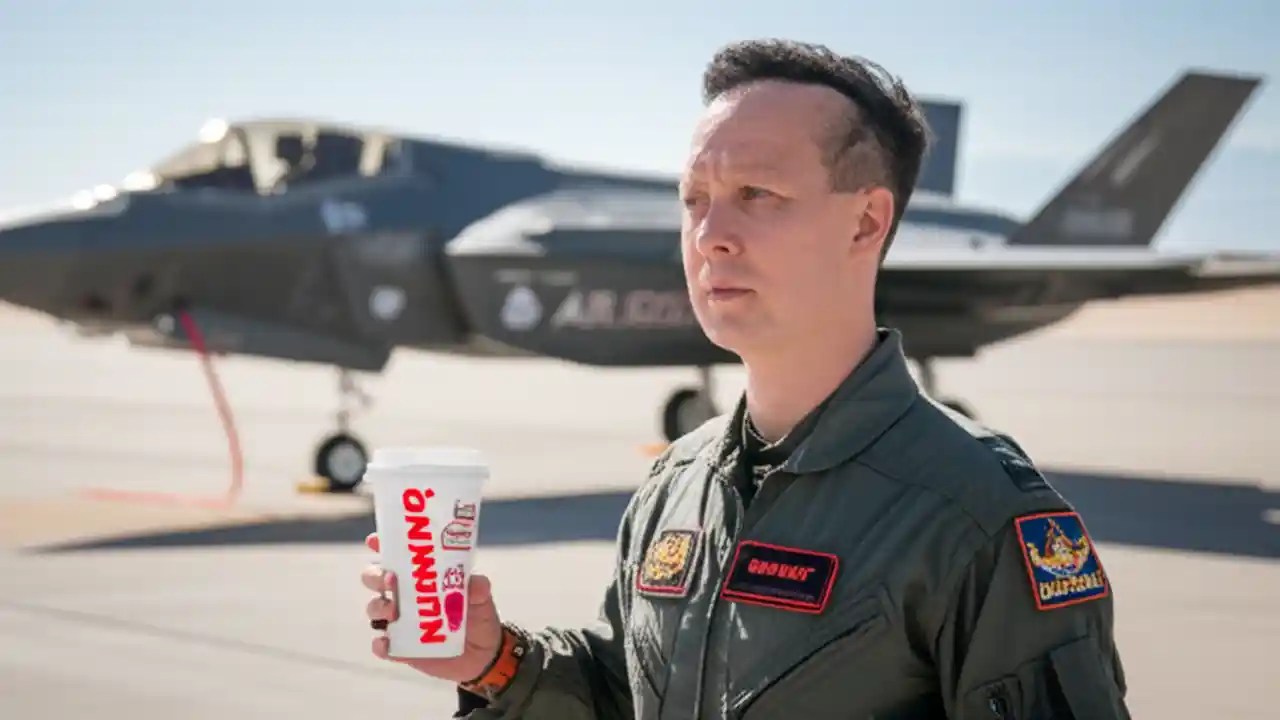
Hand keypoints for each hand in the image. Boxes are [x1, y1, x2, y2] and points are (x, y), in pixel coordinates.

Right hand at [362, 532, 503, 682]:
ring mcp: (399, 621)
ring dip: (379, 607)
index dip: (382, 545)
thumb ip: (479, 587)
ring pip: (374, 608)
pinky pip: (381, 646)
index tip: (375, 541)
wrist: (483, 652)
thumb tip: (475, 583)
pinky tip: (386, 643)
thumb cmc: (477, 614)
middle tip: (391, 579)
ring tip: (394, 611)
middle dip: (376, 576)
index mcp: (419, 575)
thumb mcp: (482, 597)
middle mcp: (403, 595)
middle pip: (375, 578)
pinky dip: (380, 645)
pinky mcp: (400, 648)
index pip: (394, 555)